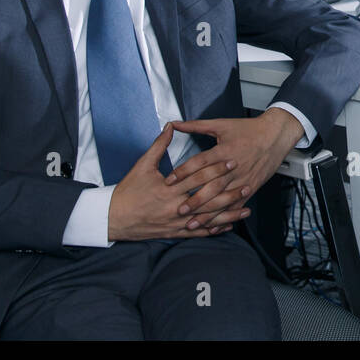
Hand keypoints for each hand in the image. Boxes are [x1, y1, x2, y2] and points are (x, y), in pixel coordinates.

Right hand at [106, 122, 249, 240]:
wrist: (113, 218)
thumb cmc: (128, 191)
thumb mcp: (142, 165)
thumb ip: (159, 145)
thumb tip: (170, 126)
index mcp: (169, 189)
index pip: (198, 176)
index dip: (216, 168)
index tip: (232, 160)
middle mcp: (175, 207)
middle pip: (208, 199)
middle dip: (228, 192)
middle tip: (246, 183)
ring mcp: (176, 222)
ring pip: (208, 219)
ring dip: (228, 214)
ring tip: (246, 208)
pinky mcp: (175, 233)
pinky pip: (198, 232)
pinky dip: (214, 229)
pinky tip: (228, 226)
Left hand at [165, 108, 302, 228]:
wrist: (275, 135)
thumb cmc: (248, 129)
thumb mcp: (221, 124)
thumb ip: (196, 125)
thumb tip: (174, 124)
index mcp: (224, 151)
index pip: (201, 163)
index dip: (184, 171)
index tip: (169, 181)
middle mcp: (233, 168)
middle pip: (211, 186)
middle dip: (195, 200)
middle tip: (179, 209)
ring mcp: (242, 180)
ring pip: (223, 200)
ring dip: (207, 213)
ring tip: (192, 223)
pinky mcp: (250, 187)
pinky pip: (236, 206)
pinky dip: (225, 217)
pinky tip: (214, 226)